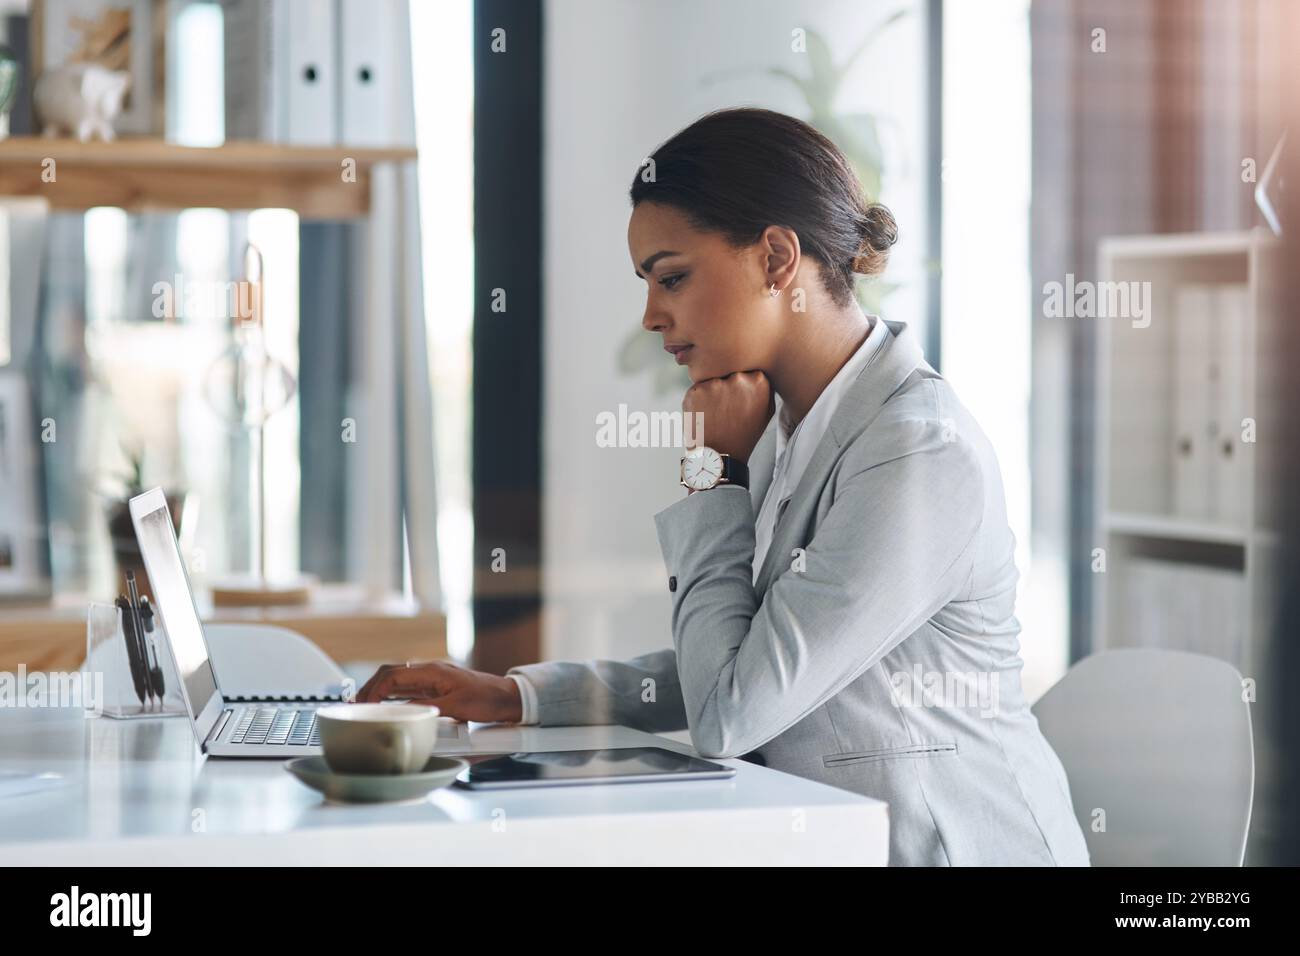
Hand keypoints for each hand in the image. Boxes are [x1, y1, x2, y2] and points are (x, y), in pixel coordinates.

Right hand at [353, 660, 523, 722]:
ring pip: (397, 681)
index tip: (363, 704)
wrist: (507, 698)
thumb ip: (429, 708)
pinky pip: (407, 689)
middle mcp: (429, 672)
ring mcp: (432, 679)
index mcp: (432, 671)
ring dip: (379, 691)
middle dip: (370, 688)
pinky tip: (387, 706)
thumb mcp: (457, 707)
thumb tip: (404, 712)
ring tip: (365, 706)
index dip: (374, 689)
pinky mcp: (436, 688)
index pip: (393, 675)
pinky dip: (392, 696)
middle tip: (356, 705)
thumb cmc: (487, 699)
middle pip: (390, 674)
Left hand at [683, 370, 773, 462]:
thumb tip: (760, 369)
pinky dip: (698, 400)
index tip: (740, 398)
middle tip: (727, 409)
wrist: (720, 456)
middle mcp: (737, 379)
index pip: (747, 369)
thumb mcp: (766, 411)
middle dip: (726, 386)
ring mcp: (715, 384)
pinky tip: (706, 415)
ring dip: (712, 393)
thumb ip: (766, 387)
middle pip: (728, 371)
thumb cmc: (744, 434)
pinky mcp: (695, 391)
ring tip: (717, 415)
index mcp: (759, 381)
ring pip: (712, 379)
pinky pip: (697, 389)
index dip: (742, 384)